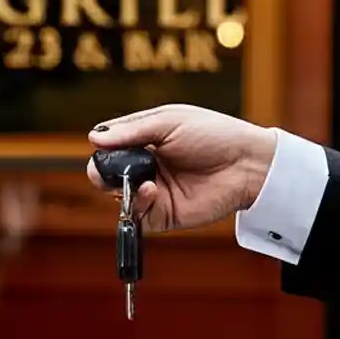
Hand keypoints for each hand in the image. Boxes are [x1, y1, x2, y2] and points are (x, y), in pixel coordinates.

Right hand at [86, 104, 276, 232]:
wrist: (246, 163)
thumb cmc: (213, 134)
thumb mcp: (168, 122)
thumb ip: (131, 130)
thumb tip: (93, 137)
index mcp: (145, 141)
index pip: (110, 147)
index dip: (104, 149)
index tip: (103, 147)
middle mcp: (147, 167)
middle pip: (108, 174)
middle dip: (102, 172)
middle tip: (107, 170)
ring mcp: (155, 192)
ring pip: (119, 197)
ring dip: (121, 188)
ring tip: (139, 179)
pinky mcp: (165, 215)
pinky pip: (139, 216)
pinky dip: (138, 205)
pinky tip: (151, 190)